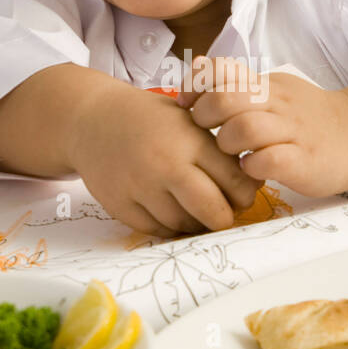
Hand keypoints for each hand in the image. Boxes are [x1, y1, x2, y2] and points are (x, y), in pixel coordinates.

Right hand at [70, 79, 259, 237]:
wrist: (92, 119)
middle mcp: (166, 164)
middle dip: (225, 218)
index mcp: (190, 140)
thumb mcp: (188, 119)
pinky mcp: (120, 204)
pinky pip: (156, 229)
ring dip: (196, 224)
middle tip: (225, 214)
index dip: (245, 194)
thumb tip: (254, 183)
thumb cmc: (150, 120)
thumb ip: (218, 148)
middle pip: (213, 211)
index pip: (235, 181)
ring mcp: (140, 186)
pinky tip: (171, 211)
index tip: (243, 195)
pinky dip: (169, 226)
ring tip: (196, 210)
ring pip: (184, 225)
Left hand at [175, 56, 347, 196]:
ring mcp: (293, 131)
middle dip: (205, 116)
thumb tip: (196, 68)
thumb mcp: (273, 92)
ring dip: (227, 142)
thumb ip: (237, 83)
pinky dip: (253, 166)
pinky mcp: (305, 161)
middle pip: (227, 97)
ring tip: (232, 152)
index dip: (196, 85)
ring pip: (245, 128)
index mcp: (266, 85)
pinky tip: (253, 168)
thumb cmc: (307, 119)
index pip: (221, 69)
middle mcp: (278, 103)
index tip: (188, 105)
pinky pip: (270, 159)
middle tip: (206, 132)